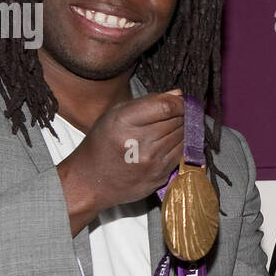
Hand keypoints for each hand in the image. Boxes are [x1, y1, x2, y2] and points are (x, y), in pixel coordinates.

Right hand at [62, 89, 185, 212]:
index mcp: (124, 122)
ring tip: (174, 127)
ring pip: (183, 137)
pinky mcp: (160, 175)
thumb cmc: (102, 143)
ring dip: (184, 129)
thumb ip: (148, 102)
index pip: (166, 107)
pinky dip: (182, 145)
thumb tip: (178, 95)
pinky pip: (182, 153)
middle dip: (182, 114)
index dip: (180, 102)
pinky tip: (173, 141)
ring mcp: (151, 161)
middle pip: (177, 121)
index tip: (182, 101)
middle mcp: (139, 142)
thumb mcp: (115, 114)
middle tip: (179, 113)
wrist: (91, 181)